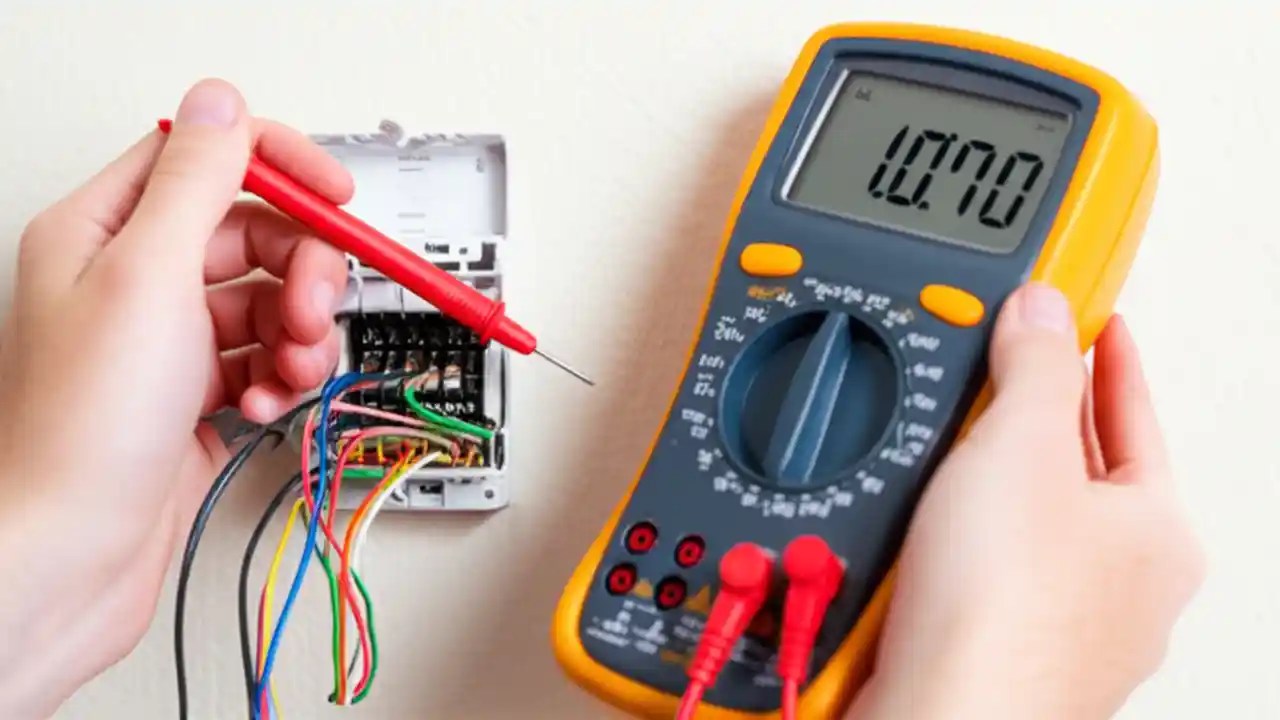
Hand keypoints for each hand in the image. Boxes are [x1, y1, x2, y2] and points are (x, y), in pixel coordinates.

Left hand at [0, 79, 350, 717]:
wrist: (73, 556)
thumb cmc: (82, 429)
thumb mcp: (148, 277)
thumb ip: (195, 181)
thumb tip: (221, 102)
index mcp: (105, 232)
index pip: (208, 159)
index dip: (280, 168)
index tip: (337, 197)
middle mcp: (134, 280)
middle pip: (254, 237)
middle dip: (300, 274)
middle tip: (311, 313)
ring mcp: (167, 341)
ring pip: (269, 305)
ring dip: (297, 337)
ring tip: (286, 373)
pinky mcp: (194, 395)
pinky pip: (265, 362)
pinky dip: (278, 381)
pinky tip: (260, 407)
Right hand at [848, 283, 1204, 719]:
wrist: (937, 718)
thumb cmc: (1005, 618)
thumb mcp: (1021, 447)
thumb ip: (1034, 367)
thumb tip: (1040, 313)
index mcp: (1156, 533)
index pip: (1134, 412)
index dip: (1104, 353)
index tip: (1085, 316)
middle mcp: (1117, 586)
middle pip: (1072, 470)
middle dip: (1028, 418)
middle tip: (995, 365)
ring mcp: (1054, 624)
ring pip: (1015, 525)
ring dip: (973, 484)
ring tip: (936, 451)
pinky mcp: (988, 647)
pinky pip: (970, 570)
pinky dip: (940, 540)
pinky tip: (910, 532)